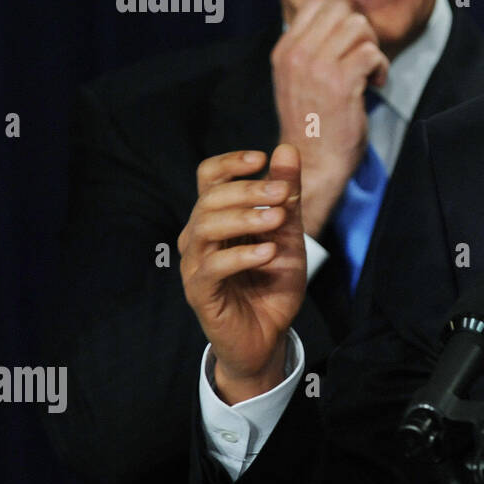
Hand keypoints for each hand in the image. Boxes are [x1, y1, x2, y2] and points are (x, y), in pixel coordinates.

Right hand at [178, 145, 306, 403]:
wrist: (268, 335)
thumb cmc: (272, 282)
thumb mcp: (288, 233)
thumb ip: (286, 195)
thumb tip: (286, 148)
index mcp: (216, 218)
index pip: (208, 177)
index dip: (229, 163)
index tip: (260, 158)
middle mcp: (198, 237)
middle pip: (209, 199)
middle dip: (249, 191)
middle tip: (284, 193)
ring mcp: (195, 265)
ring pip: (206, 228)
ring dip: (245, 218)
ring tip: (278, 218)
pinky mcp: (200, 293)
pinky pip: (213, 267)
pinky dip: (242, 255)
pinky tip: (269, 252)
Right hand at [271, 0, 388, 238]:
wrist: (311, 163)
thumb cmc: (312, 123)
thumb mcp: (298, 79)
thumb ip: (311, 49)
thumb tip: (342, 19)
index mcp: (284, 50)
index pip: (318, 4)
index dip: (343, 18)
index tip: (349, 44)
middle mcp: (297, 54)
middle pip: (341, 9)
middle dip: (361, 30)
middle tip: (363, 57)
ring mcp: (317, 67)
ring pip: (358, 26)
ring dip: (372, 48)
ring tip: (368, 73)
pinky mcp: (341, 83)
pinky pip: (371, 53)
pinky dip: (380, 68)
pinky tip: (374, 85)